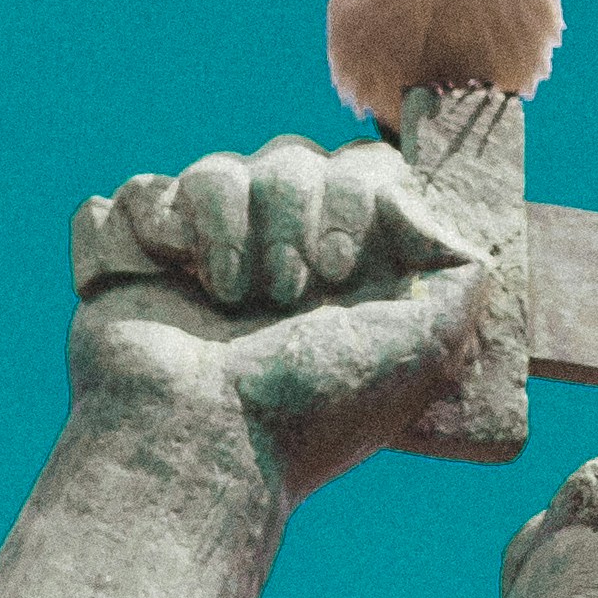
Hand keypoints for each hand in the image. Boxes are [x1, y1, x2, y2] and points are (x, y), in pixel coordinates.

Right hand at [70, 135, 488, 501]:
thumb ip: (461, 270)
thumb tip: (425, 205)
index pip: (363, 168)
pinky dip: (153, 225)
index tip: (342, 271)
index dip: (353, 196)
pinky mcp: (135, 261)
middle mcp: (277, 255)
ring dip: (226, 226)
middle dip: (292, 216)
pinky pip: (138, 192)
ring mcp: (204, 255)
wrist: (206, 438)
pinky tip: (167, 273)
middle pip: (292, 158)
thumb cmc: (314, 404)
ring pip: (216, 170)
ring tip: (231, 299)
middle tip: (286, 294)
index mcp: (347, 270)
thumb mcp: (428, 345)